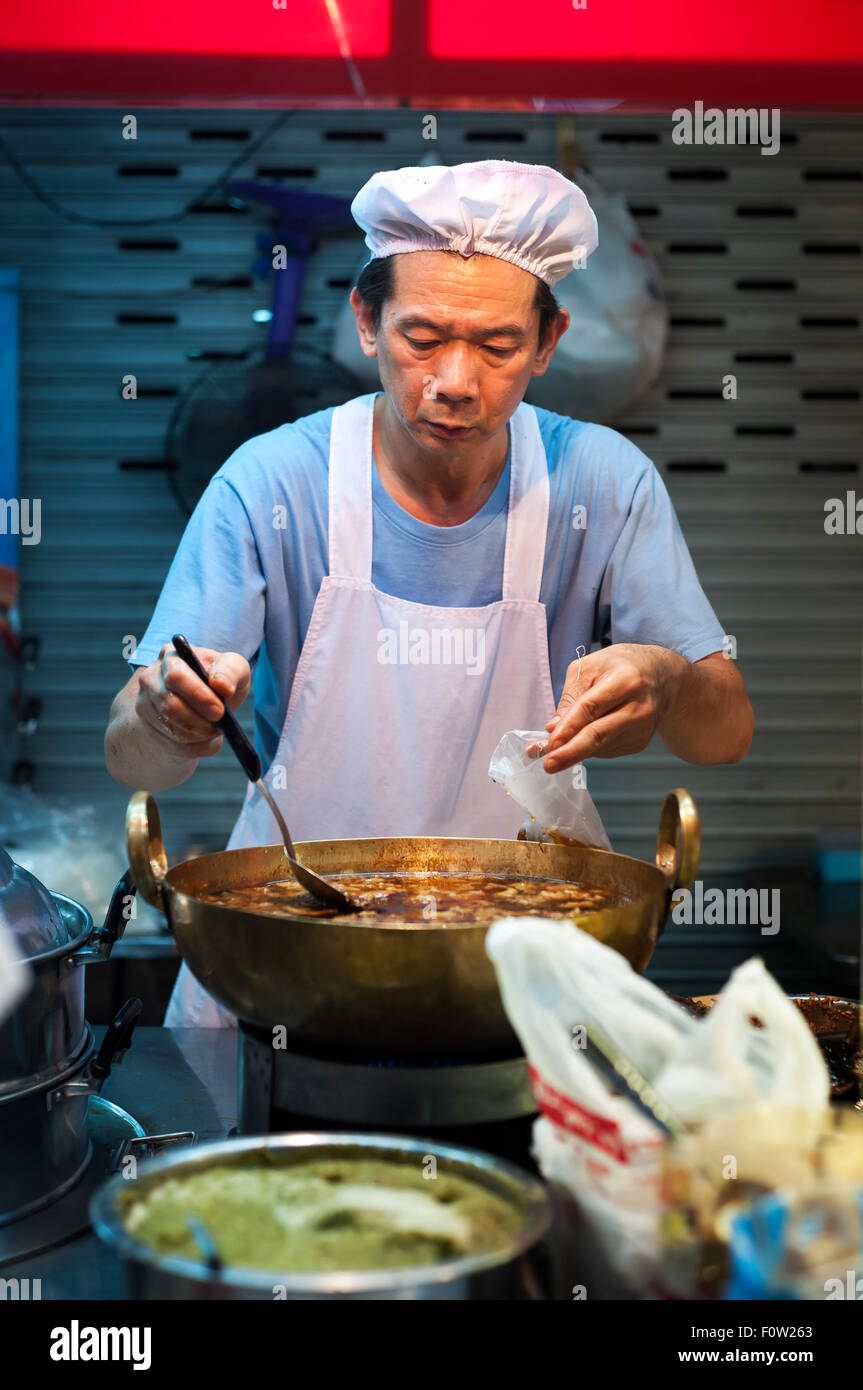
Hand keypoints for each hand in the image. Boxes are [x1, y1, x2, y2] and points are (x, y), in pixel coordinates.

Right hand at [135, 643, 250, 758]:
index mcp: (172, 655)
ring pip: (172, 727)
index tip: (219, 709)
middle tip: (219, 722)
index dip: (198, 695)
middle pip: (170, 705)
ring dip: (199, 731)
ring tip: (214, 726)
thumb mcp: (234, 668)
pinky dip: (195, 742)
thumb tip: (222, 686)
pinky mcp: (149, 724)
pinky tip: (203, 733)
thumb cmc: (218, 681)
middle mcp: (152, 676)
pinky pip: (174, 742)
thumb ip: (231, 671)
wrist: (202, 704)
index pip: (176, 676)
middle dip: (199, 718)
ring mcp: (147, 701)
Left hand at [531, 644, 682, 772]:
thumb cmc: (619, 667)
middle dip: (572, 752)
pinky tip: (590, 732)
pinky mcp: (640, 742)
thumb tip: (554, 730)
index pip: (592, 707)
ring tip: (558, 746)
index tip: (551, 743)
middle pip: (600, 734)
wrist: (660, 676)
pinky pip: (606, 750)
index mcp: (626, 680)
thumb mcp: (589, 668)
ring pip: (600, 746)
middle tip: (549, 765)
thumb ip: (570, 698)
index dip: (570, 727)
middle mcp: (638, 707)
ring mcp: (642, 728)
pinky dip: (590, 746)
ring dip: (575, 749)